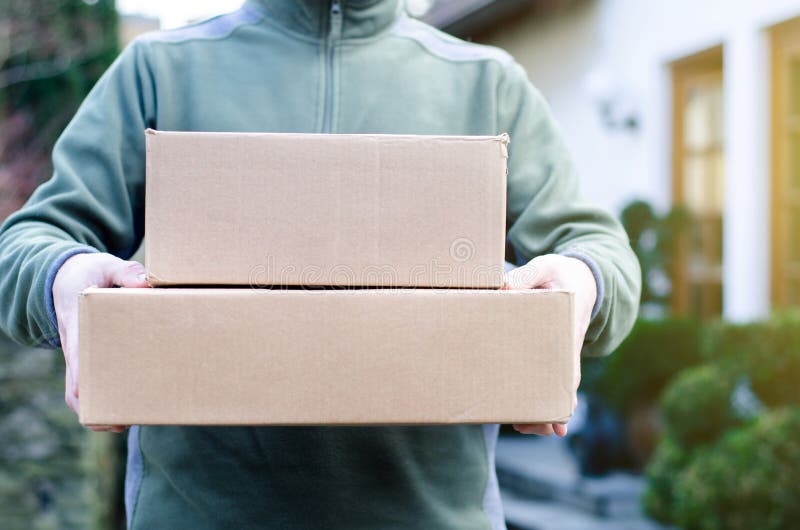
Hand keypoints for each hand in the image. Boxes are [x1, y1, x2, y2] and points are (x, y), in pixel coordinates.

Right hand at [53, 252, 149, 431]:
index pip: (77, 355)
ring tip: (127, 421)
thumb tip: (145, 283)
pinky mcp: (86, 356)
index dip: (84, 380)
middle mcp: (74, 344)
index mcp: (76, 322)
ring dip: (98, 407)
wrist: (65, 276)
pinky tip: (128, 403)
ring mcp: (78, 353)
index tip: (93, 398)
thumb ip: (125, 272)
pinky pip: (88, 383)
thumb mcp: (105, 264)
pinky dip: (102, 396)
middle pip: (76, 384)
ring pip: (79, 389)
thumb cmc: (89, 272)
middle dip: (95, 405)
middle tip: (123, 421)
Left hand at [503, 253, 596, 436]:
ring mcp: (561, 352)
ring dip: (543, 410)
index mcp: (569, 324)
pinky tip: (522, 419)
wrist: (581, 276)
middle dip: (550, 408)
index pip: (569, 362)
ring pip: (556, 389)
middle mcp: (568, 345)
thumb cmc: (560, 272)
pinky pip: (547, 381)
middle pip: (564, 385)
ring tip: (524, 428)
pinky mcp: (550, 355)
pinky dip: (537, 400)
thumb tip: (503, 288)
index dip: (564, 388)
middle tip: (536, 427)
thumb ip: (526, 275)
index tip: (561, 411)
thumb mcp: (545, 266)